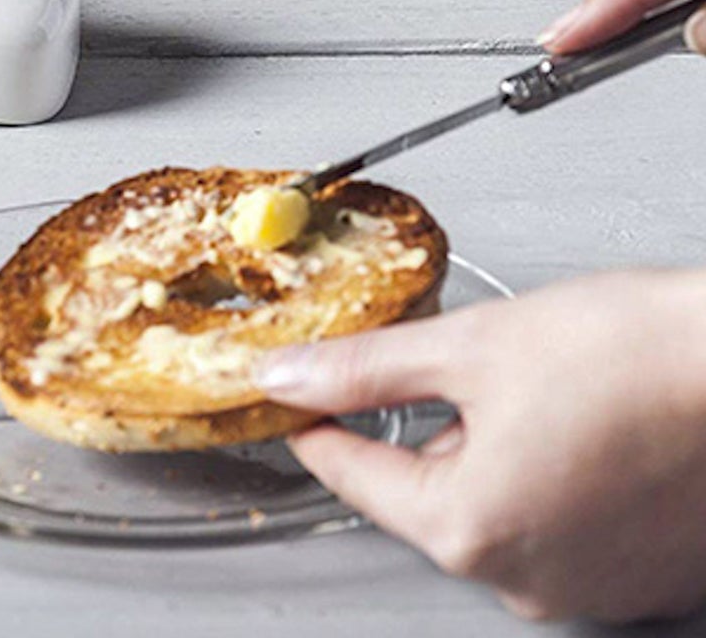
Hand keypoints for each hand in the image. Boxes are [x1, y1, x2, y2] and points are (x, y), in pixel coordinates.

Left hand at [254, 270, 705, 621]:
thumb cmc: (641, 358)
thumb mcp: (472, 346)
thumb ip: (365, 369)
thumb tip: (290, 377)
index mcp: (471, 528)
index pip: (352, 474)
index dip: (316, 419)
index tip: (296, 394)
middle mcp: (528, 580)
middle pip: (426, 490)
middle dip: (427, 422)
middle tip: (459, 360)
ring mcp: (591, 587)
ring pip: (495, 505)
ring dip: (493, 446)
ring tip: (547, 385)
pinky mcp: (640, 576)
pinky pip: (560, 523)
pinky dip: (553, 473)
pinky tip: (586, 421)